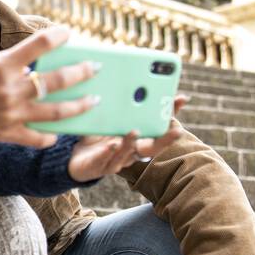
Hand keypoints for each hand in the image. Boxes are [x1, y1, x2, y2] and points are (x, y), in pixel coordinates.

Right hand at [0, 26, 100, 146]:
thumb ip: (9, 65)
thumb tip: (33, 67)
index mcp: (2, 65)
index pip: (40, 44)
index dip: (59, 36)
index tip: (69, 33)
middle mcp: (9, 89)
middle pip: (57, 80)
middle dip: (82, 72)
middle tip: (95, 68)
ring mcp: (10, 113)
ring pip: (57, 111)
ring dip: (80, 106)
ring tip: (93, 101)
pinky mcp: (5, 133)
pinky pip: (37, 137)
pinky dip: (50, 135)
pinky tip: (57, 132)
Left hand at [65, 95, 189, 182]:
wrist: (72, 156)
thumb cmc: (97, 135)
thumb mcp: (112, 118)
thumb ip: (129, 107)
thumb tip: (145, 88)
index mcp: (137, 141)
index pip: (161, 134)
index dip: (172, 122)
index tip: (182, 112)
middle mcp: (130, 153)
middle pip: (153, 149)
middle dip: (166, 140)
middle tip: (176, 130)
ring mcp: (115, 161)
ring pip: (127, 155)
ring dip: (132, 143)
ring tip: (134, 131)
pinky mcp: (97, 167)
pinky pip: (104, 161)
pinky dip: (109, 153)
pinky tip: (111, 144)